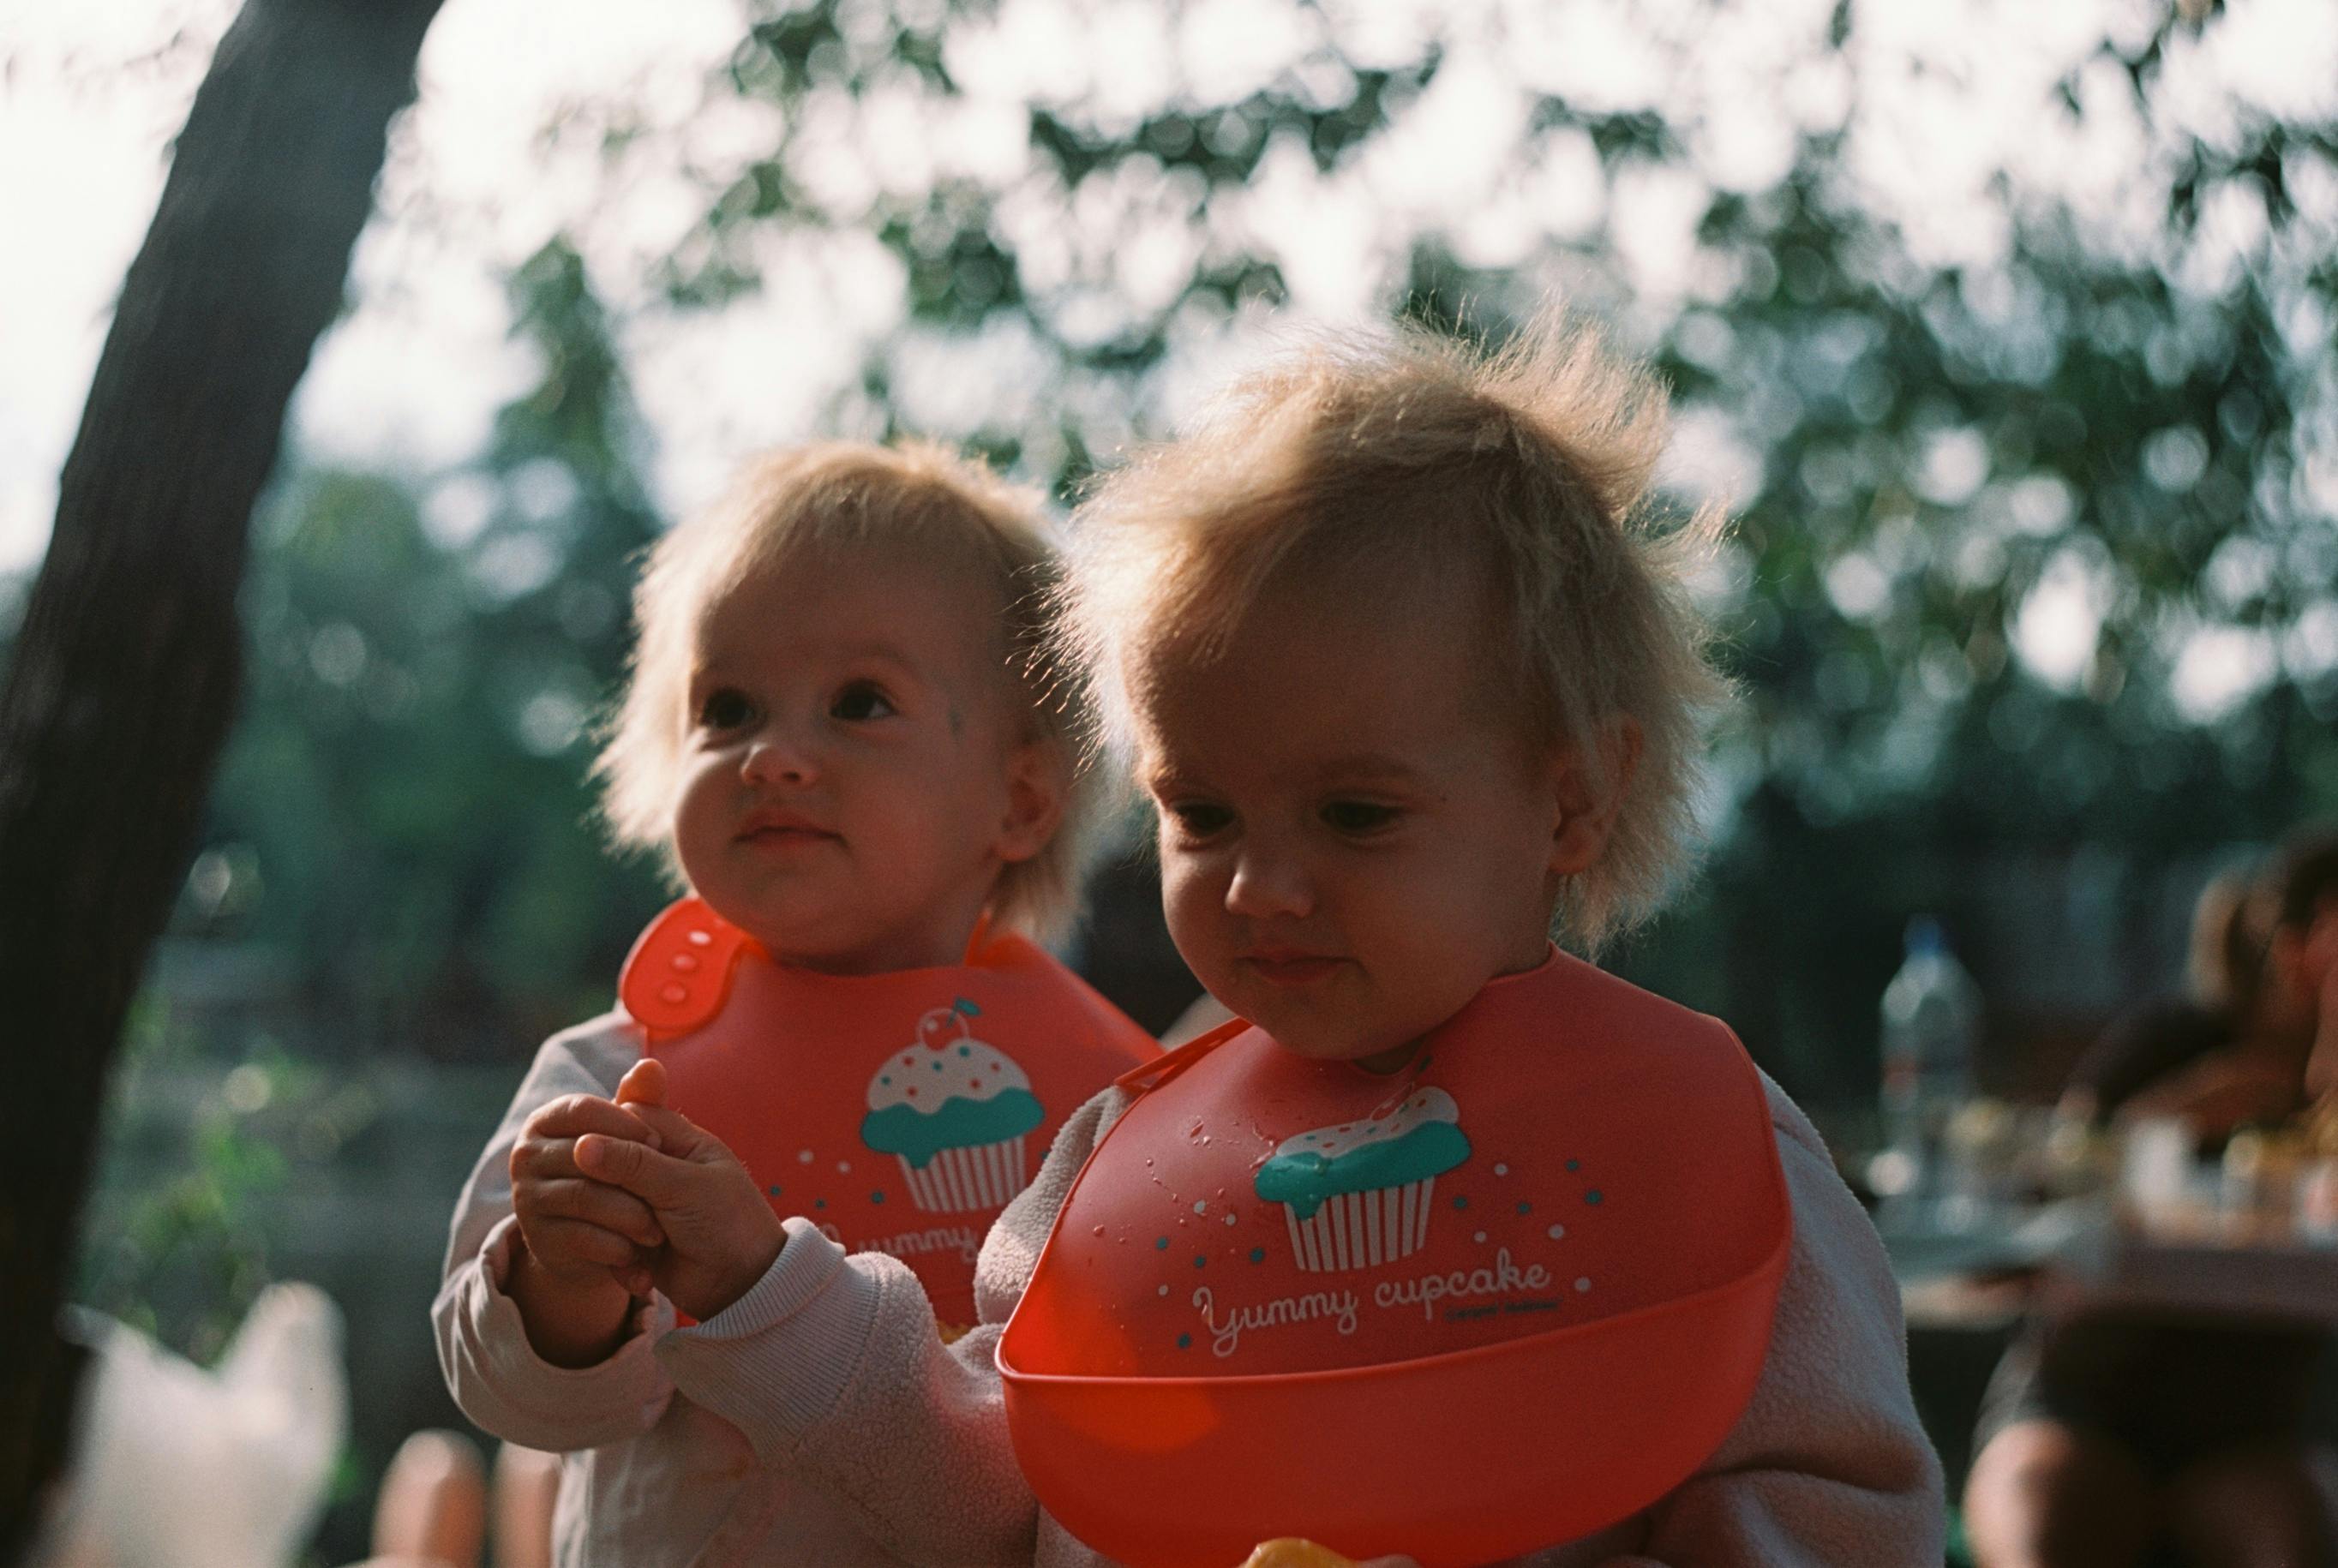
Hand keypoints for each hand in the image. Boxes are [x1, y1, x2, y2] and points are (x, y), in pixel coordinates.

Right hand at [508, 1092, 666, 1291]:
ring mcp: (529, 1197)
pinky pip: (580, 1236)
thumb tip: (649, 1063)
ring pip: (584, 1196)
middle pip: (583, 1155)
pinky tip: (637, 1253)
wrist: (649, 1255)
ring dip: (631, 1216)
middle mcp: (531, 1153)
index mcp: (555, 1118)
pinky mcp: (540, 1239)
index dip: (623, 1126)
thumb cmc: (658, 1184)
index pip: (582, 1110)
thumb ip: (648, 1104)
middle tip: (665, 1196)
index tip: (658, 1144)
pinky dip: (618, 1246)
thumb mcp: (660, 1143)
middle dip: (633, 1178)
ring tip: (657, 1230)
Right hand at [573, 1058, 785, 1320]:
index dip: (616, 1139)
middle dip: (619, 1195)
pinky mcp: (618, 1238)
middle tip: (655, 1220)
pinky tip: (644, 1269)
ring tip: (657, 1242)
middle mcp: (647, 1164)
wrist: (740, 1286)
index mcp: (673, 1136)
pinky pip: (592, 1240)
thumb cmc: (728, 1222)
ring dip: (619, 1227)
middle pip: (599, 1159)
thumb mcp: (686, 1186)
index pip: (623, 1115)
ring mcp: (630, 1202)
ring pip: (590, 1201)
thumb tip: (581, 1145)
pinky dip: (616, 1257)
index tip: (639, 1172)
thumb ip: (635, 1163)